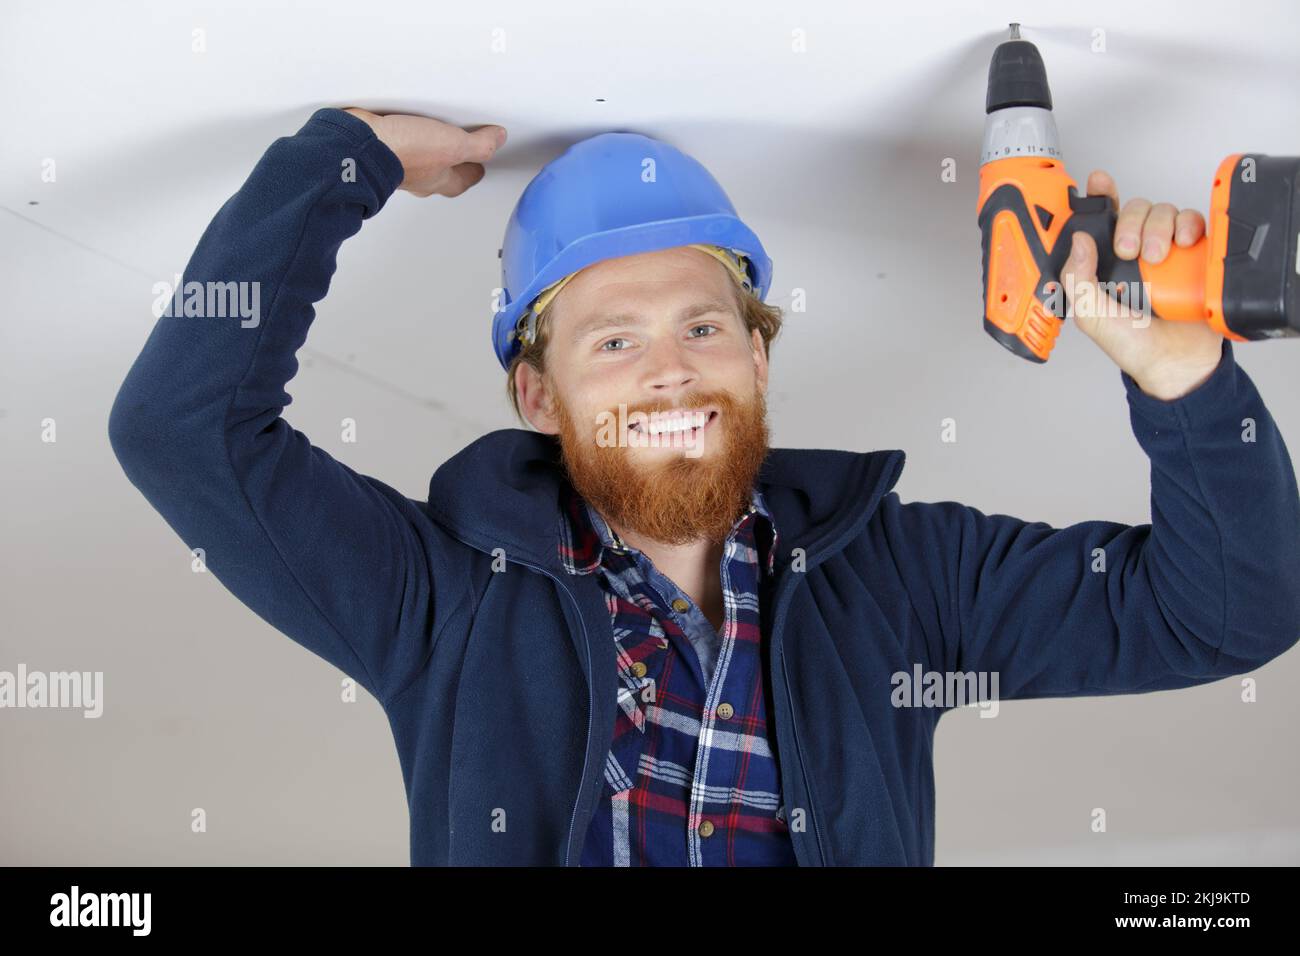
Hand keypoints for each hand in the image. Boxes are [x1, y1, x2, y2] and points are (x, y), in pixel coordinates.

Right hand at [342, 107, 506, 198]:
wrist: (360, 144)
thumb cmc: (401, 152)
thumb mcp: (452, 145)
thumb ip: (478, 145)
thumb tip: (497, 140)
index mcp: (437, 180)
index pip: (462, 181)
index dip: (474, 173)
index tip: (481, 166)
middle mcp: (416, 176)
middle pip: (439, 175)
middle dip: (450, 166)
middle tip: (458, 155)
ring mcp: (396, 163)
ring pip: (417, 162)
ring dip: (425, 152)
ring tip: (432, 138)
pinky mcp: (379, 147)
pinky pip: (396, 144)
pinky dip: (402, 137)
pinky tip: (400, 125)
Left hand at [1059, 170, 1223, 400]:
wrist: (1174, 363)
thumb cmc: (1131, 343)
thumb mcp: (1091, 314)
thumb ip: (1077, 279)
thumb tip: (1079, 241)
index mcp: (1104, 262)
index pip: (1101, 220)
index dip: (1099, 196)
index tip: (1098, 182)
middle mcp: (1135, 252)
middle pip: (1135, 209)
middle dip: (1131, 223)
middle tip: (1128, 251)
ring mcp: (1167, 251)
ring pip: (1164, 212)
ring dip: (1159, 228)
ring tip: (1157, 259)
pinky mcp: (1195, 254)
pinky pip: (1195, 223)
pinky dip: (1190, 227)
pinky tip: (1183, 246)